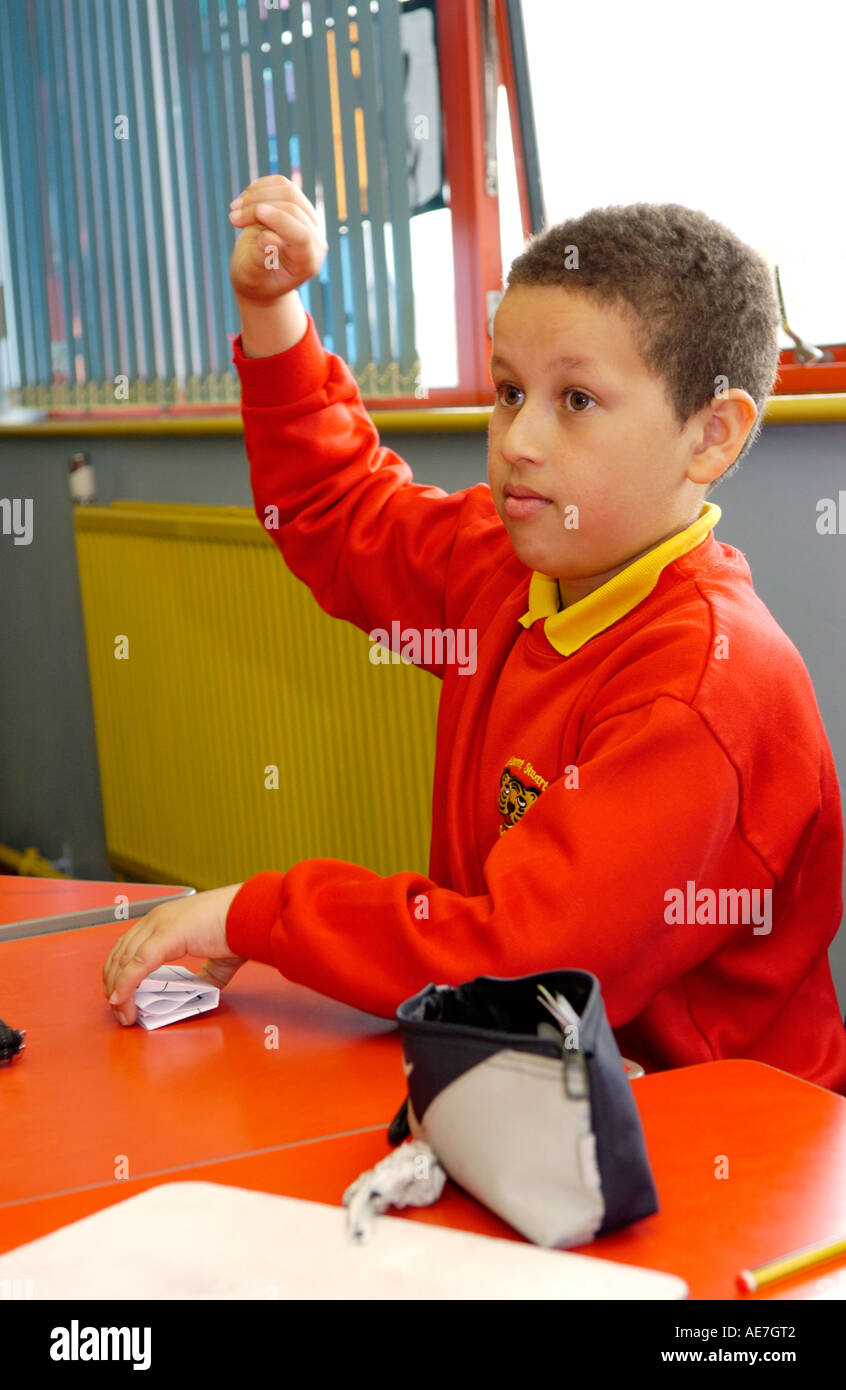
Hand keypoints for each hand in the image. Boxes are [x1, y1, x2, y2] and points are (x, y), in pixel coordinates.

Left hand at [102, 884, 246, 1025]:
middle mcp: (157, 918)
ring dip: (118, 990)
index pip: (129, 946)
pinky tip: (122, 1000)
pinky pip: (137, 965)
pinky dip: (126, 985)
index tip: (121, 995)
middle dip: (114, 984)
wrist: (252, 915)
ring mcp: (159, 925)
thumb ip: (205, 974)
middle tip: (119, 1008)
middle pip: (119, 954)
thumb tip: (201, 990)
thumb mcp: (217, 958)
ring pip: (124, 961)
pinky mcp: (165, 936)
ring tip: (123, 1011)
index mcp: (166, 919)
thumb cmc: (239, 927)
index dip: (120, 972)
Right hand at [229, 174, 327, 303]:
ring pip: (288, 190)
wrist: (259, 274)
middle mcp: (315, 238)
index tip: (256, 212)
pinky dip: (260, 187)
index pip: (301, 235)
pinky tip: (244, 200)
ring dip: (257, 195)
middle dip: (258, 208)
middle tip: (232, 218)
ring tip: (234, 209)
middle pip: (292, 208)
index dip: (280, 220)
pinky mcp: (299, 203)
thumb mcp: (251, 276)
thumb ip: (260, 260)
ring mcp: (309, 218)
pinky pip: (281, 184)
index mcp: (307, 262)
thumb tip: (270, 239)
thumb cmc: (255, 280)